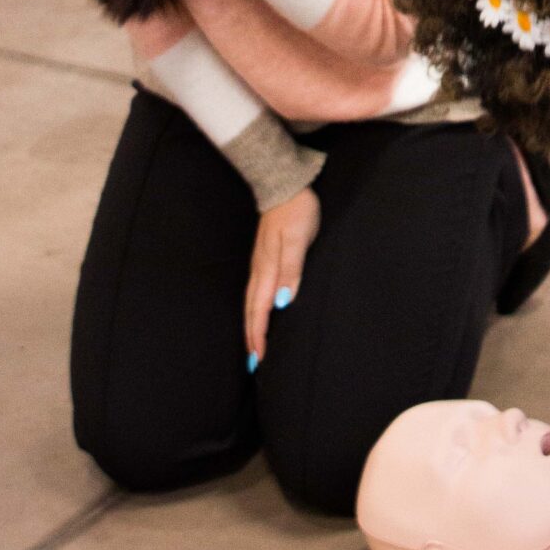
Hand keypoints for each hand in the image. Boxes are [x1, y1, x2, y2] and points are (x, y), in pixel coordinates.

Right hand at [245, 185, 320, 362]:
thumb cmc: (296, 212)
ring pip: (251, 302)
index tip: (258, 359)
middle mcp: (260, 270)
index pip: (261, 310)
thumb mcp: (298, 240)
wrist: (285, 186)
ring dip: (251, 325)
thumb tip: (281, 302)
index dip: (259, 336)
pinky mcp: (264, 258)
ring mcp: (260, 264)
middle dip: (251, 337)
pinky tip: (259, 313)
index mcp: (268, 269)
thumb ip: (291, 270)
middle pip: (252, 310)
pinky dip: (254, 309)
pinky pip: (255, 291)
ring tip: (252, 345)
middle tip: (253, 363)